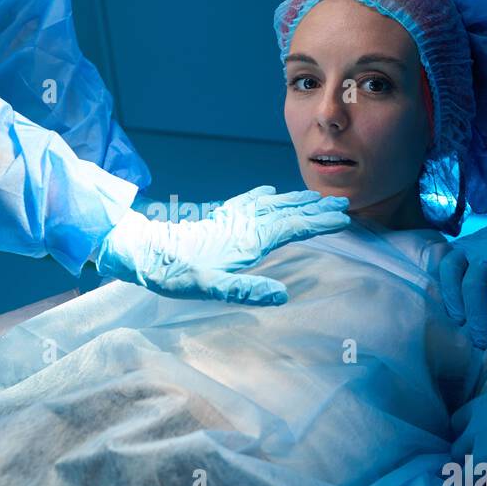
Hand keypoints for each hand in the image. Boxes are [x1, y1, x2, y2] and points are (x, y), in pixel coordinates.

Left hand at [94, 185, 349, 304]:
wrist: (144, 251)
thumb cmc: (175, 273)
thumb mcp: (209, 288)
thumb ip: (245, 290)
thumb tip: (281, 295)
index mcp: (248, 240)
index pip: (293, 228)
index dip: (318, 223)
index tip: (342, 218)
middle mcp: (243, 224)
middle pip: (288, 213)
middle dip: (316, 209)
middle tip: (342, 204)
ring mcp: (231, 218)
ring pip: (271, 204)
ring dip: (296, 201)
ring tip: (316, 197)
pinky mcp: (218, 217)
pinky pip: (247, 201)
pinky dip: (263, 195)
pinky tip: (269, 190)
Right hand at [437, 213, 486, 348]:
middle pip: (474, 284)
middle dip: (477, 318)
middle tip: (483, 343)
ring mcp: (467, 246)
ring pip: (450, 272)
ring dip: (452, 302)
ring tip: (460, 326)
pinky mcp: (455, 248)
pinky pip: (438, 264)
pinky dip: (439, 284)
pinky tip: (445, 306)